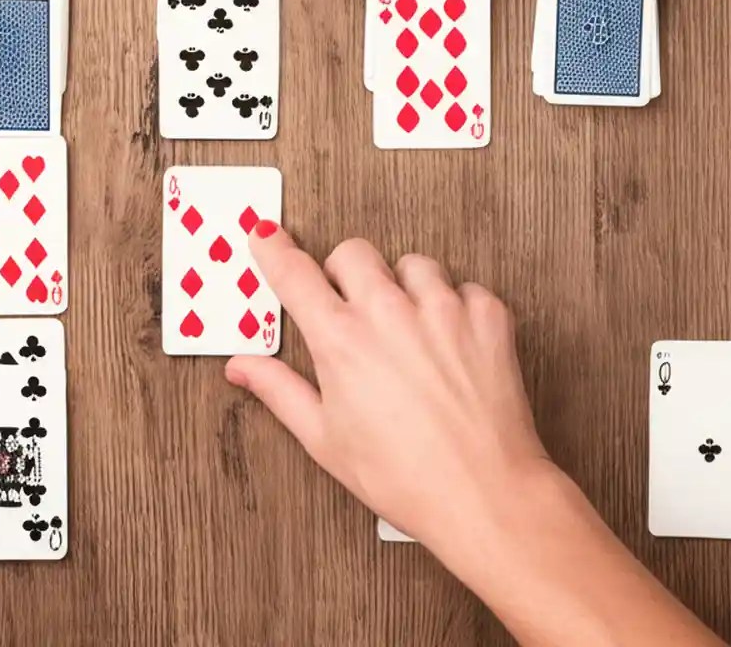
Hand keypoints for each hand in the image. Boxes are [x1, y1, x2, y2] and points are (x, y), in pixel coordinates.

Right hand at [225, 223, 553, 552]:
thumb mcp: (324, 439)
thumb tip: (242, 366)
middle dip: (342, 273)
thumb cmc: (404, 477)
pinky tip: (448, 346)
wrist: (484, 494)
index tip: (266, 236)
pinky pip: (463, 288)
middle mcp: (390, 313)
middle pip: (352, 252)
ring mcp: (443, 310)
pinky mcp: (488, 317)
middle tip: (348, 309)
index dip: (274, 250)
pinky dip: (453, 307)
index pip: (293, 273)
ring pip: (412, 264)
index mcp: (341, 340)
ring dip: (402, 287)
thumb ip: (280, 390)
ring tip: (406, 332)